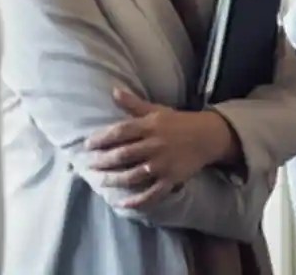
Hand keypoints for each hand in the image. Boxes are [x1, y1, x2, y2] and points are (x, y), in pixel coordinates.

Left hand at [86, 88, 233, 208]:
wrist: (208, 136)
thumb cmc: (178, 122)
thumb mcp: (157, 110)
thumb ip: (134, 104)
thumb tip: (113, 91)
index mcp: (150, 126)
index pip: (120, 132)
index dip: (102, 138)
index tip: (87, 145)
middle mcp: (155, 145)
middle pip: (123, 155)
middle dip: (103, 161)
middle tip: (89, 165)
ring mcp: (163, 164)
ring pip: (133, 175)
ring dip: (114, 180)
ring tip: (100, 181)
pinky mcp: (171, 179)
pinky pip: (152, 194)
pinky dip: (137, 201)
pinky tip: (123, 204)